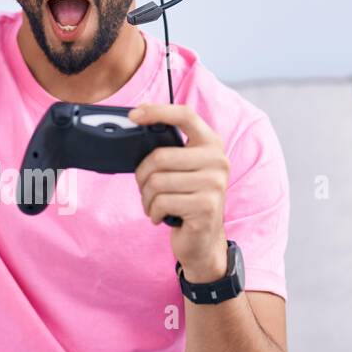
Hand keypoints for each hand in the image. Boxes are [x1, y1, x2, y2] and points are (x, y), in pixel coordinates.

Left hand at [128, 103, 231, 280]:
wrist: (203, 240)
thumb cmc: (185, 199)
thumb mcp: (181, 170)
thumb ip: (168, 151)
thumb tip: (136, 127)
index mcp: (211, 143)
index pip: (185, 115)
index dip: (158, 111)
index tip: (133, 114)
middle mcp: (218, 160)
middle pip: (160, 157)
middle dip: (142, 175)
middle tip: (143, 187)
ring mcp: (215, 184)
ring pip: (157, 182)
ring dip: (146, 198)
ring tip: (152, 205)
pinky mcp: (206, 207)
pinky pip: (162, 203)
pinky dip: (153, 212)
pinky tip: (160, 216)